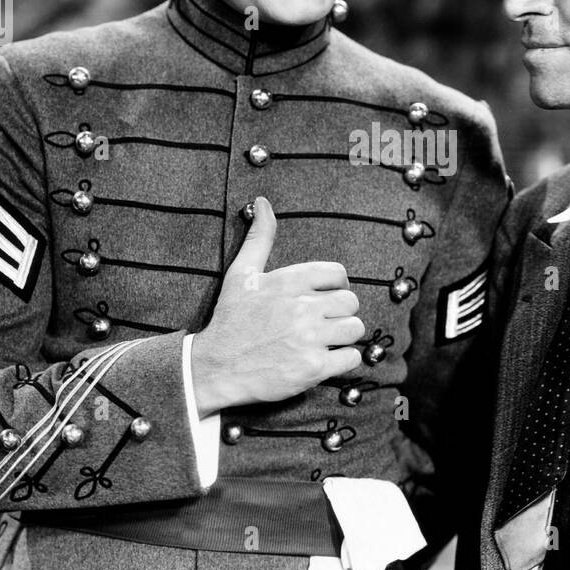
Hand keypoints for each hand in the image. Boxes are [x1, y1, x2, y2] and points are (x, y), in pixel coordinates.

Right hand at [191, 197, 363, 415]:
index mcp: (289, 281)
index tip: (323, 297)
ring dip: (343, 335)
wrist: (215, 368)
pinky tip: (323, 358)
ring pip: (355, 328)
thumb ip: (260, 238)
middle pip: (350, 302)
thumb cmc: (231, 319)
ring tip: (324, 340)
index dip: (335, 286)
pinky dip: (343, 359)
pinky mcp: (313, 368)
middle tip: (322, 322)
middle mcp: (302, 307)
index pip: (338, 274)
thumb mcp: (241, 274)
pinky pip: (351, 357)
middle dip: (339, 312)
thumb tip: (263, 202)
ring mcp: (309, 339)